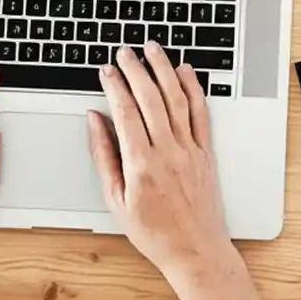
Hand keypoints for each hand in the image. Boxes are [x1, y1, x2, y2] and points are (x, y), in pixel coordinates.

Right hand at [87, 42, 232, 277]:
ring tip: (153, 49)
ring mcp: (190, 150)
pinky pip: (200, 113)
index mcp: (141, 164)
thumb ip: (103, 156)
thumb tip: (94, 121)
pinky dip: (193, 88)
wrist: (195, 250)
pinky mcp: (205, 152)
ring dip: (164, 69)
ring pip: (177, 99)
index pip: (126, 112)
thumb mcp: (116, 199)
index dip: (114, 86)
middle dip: (136, 69)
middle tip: (125, 51)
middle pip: (151, 98)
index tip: (106, 70)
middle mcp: (168, 152)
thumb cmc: (154, 232)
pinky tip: (185, 71)